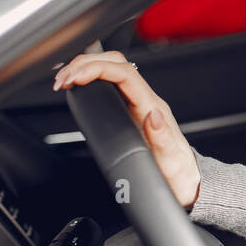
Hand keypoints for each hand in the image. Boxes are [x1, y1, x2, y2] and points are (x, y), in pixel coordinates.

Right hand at [53, 51, 200, 208]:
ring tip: (64, 79)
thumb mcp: (170, 160)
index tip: (75, 77)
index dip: (97, 69)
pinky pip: (111, 84)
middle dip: (86, 64)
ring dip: (87, 68)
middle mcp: (146, 102)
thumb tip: (153, 116)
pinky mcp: (132, 110)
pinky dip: (91, 79)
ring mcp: (139, 104)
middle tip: (62, 78)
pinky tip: (78, 84)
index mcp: (153, 108)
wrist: (183, 182)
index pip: (125, 75)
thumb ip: (162, 138)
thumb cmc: (176, 172)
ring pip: (113, 70)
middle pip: (117, 64)